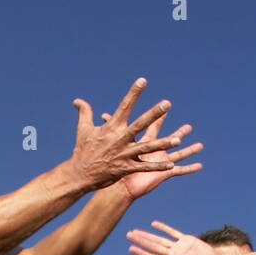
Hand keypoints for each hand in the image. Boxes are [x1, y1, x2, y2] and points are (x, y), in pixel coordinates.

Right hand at [69, 78, 194, 190]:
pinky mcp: (126, 168)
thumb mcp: (83, 130)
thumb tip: (77, 101)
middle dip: (154, 114)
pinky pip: (144, 167)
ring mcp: (124, 154)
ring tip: (178, 139)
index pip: (124, 106)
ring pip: (147, 147)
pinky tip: (170, 165)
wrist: (79, 175)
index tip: (142, 80)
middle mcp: (120, 139)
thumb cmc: (82, 151)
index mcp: (111, 128)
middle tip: (166, 103)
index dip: (133, 93)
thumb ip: (84, 113)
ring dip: (163, 144)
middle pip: (140, 124)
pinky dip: (157, 167)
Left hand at [99, 111, 201, 198]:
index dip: (158, 117)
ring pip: (177, 154)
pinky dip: (189, 168)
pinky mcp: (162, 173)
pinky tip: (199, 166)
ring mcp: (159, 163)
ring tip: (200, 145)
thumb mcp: (115, 143)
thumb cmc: (113, 165)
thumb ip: (110, 128)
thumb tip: (102, 115)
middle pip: (168, 140)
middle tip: (188, 127)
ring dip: (188, 149)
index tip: (165, 106)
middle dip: (178, 133)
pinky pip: (179, 170)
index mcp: (143, 144)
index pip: (152, 127)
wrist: (118, 186)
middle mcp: (153, 153)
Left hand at [126, 220, 221, 254]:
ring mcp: (179, 248)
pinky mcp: (187, 241)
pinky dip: (164, 228)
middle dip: (141, 241)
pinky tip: (153, 224)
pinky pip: (174, 233)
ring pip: (160, 240)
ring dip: (147, 235)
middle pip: (153, 247)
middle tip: (128, 235)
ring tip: (134, 232)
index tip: (131, 249)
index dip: (143, 254)